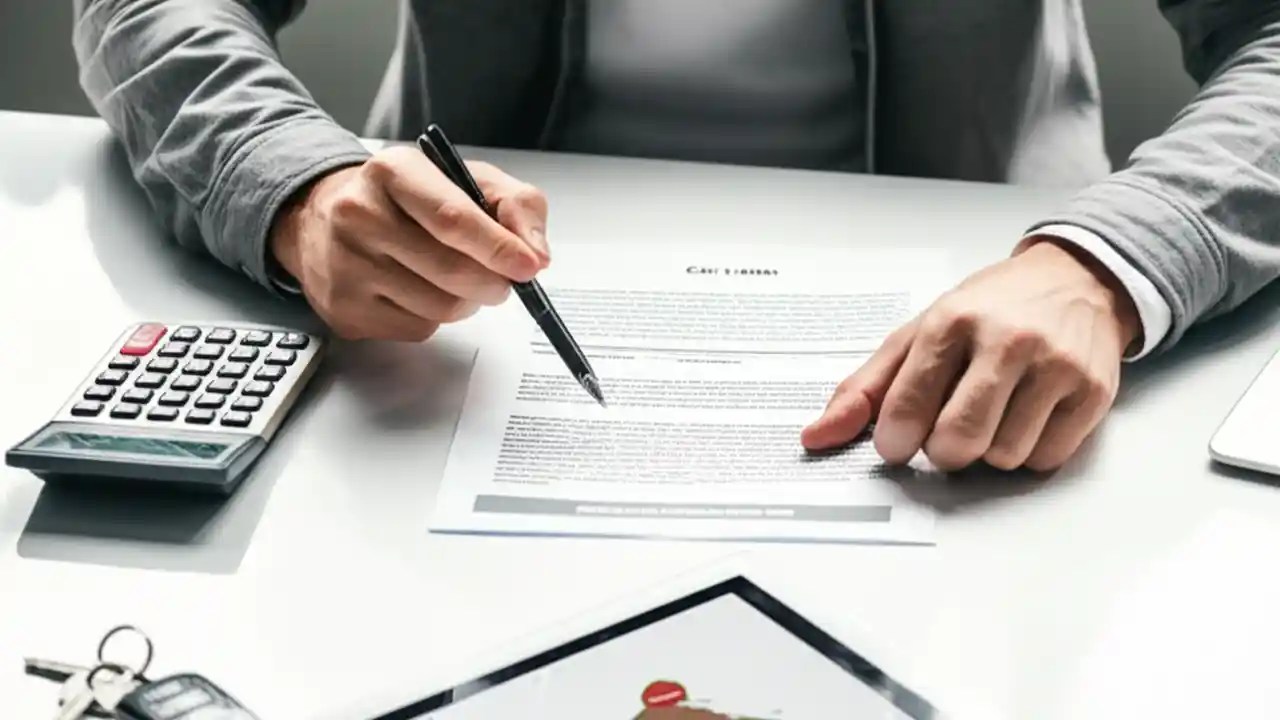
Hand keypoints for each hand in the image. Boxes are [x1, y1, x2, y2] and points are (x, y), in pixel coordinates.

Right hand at [269, 147, 549, 340]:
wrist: (326, 218)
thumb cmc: (407, 200)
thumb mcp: (465, 180)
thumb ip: (515, 205)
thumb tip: (536, 255)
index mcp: (393, 172)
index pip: (452, 218)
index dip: (498, 248)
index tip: (528, 267)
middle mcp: (359, 215)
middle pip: (451, 270)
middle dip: (493, 282)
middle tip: (502, 280)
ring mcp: (346, 266)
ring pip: (440, 307)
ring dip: (466, 301)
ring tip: (456, 279)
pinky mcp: (345, 309)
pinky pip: (417, 329)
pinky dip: (435, 317)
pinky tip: (420, 291)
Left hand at [801, 239, 1140, 471]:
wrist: (1076, 280)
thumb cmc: (989, 310)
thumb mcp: (919, 334)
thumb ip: (864, 389)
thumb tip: (816, 437)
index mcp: (951, 321)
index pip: (907, 404)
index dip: (894, 439)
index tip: (896, 441)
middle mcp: (1006, 340)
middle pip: (957, 440)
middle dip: (942, 450)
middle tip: (946, 431)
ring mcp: (1055, 365)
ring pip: (1002, 456)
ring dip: (988, 450)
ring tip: (993, 413)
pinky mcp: (1092, 392)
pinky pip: (1045, 459)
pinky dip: (1028, 452)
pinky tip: (1026, 417)